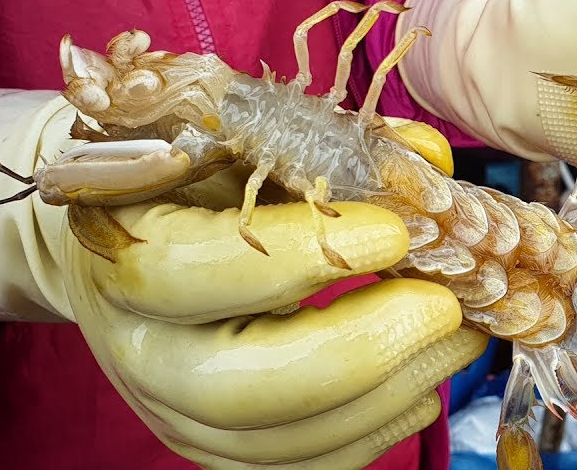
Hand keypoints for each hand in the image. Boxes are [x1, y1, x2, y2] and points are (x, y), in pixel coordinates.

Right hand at [0, 88, 485, 468]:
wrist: (118, 245)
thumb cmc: (186, 179)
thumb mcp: (239, 139)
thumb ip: (330, 142)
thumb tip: (426, 159)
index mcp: (122, 254)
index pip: (192, 271)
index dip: (301, 255)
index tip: (394, 232)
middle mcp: (140, 352)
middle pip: (243, 387)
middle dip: (366, 348)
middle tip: (444, 304)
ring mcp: (176, 414)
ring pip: (284, 442)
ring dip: (392, 392)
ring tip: (459, 337)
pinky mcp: (217, 448)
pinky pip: (302, 466)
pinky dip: (375, 431)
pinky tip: (424, 384)